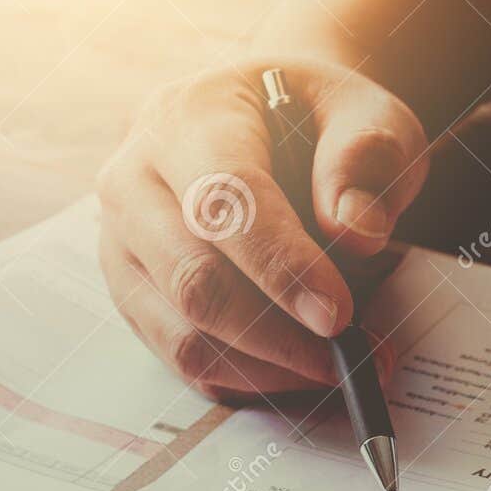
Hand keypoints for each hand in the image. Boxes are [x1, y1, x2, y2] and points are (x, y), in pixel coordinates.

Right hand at [96, 59, 427, 400]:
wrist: (264, 114)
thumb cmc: (316, 115)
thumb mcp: (363, 111)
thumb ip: (366, 157)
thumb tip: (356, 231)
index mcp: (187, 118)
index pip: (223, 202)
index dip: (283, 267)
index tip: (338, 315)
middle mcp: (134, 179)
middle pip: (194, 279)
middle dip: (279, 335)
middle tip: (353, 356)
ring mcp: (124, 242)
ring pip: (182, 333)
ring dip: (267, 368)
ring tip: (338, 369)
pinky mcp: (135, 292)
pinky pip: (181, 357)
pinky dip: (248, 379)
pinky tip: (302, 373)